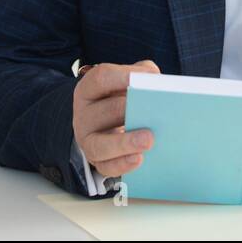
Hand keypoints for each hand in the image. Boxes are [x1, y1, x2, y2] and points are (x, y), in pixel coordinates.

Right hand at [72, 60, 159, 178]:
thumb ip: (142, 75)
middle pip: (104, 111)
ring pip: (100, 144)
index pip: (101, 78)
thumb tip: (157, 82)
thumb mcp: (127, 81)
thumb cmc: (120, 99)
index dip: (122, 77)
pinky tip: (139, 159)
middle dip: (127, 111)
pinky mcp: (96, 161)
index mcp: (89, 89)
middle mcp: (84, 114)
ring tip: (149, 140)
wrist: (108, 125)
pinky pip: (106, 167)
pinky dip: (123, 164)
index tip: (144, 78)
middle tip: (151, 112)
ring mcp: (87, 140)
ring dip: (125, 143)